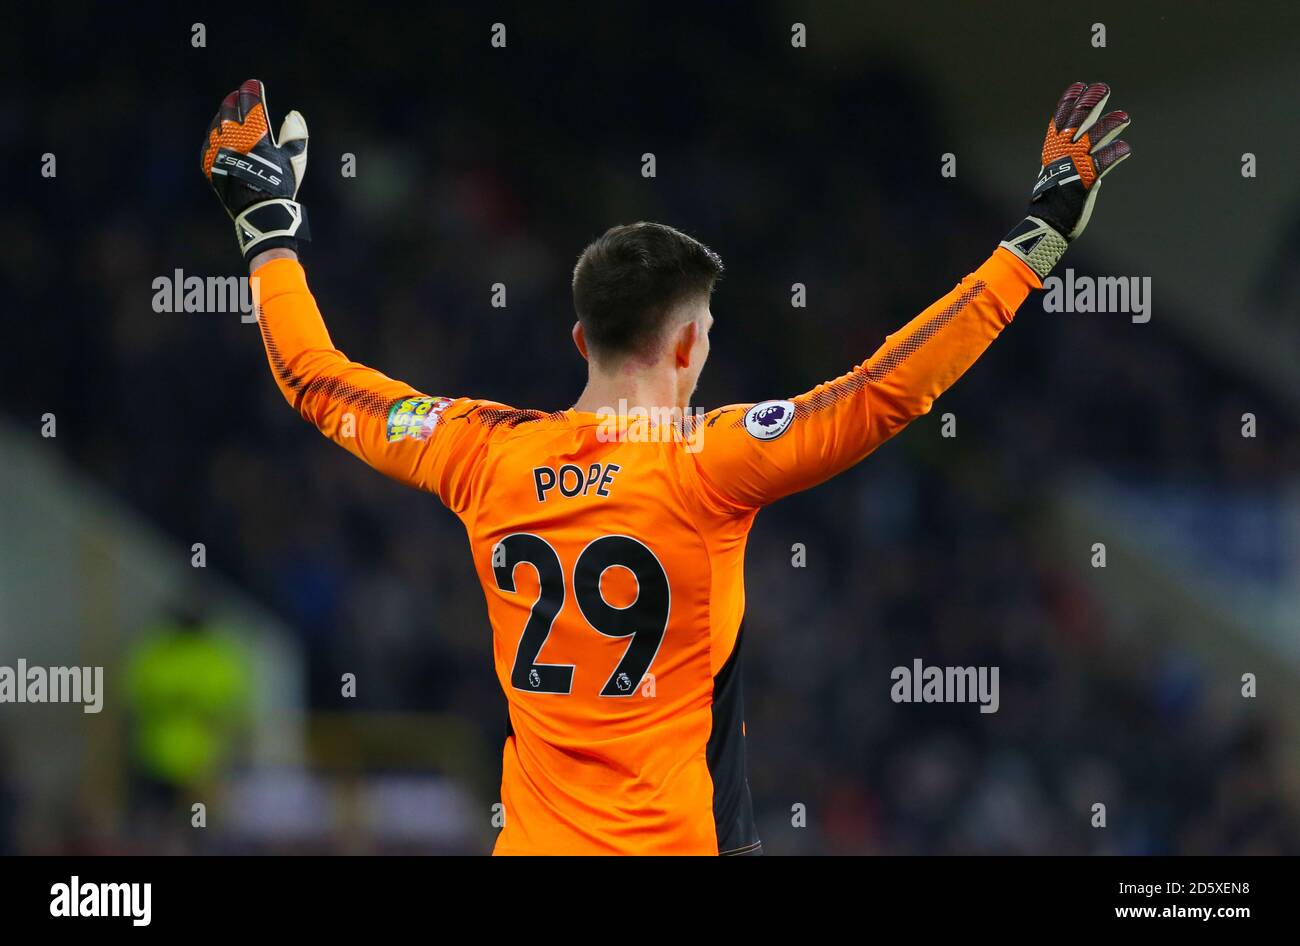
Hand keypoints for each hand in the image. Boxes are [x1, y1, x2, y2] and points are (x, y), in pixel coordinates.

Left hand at [200, 79, 309, 262]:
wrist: (258, 213)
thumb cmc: (280, 186)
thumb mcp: (294, 161)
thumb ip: (295, 135)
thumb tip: (293, 114)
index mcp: (255, 134)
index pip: (251, 102)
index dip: (252, 90)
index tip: (254, 84)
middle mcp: (233, 138)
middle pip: (230, 108)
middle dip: (236, 99)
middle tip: (239, 95)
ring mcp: (218, 150)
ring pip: (217, 123)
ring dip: (224, 116)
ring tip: (229, 113)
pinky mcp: (209, 164)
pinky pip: (208, 142)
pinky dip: (215, 135)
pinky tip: (219, 134)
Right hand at [1001, 81, 1131, 277]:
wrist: (1048, 227)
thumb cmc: (1054, 206)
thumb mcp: (1060, 181)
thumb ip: (1079, 169)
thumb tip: (1098, 169)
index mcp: (1053, 152)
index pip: (1060, 120)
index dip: (1069, 102)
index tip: (1079, 86)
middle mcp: (1062, 155)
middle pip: (1077, 121)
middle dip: (1090, 103)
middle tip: (1102, 88)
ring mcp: (1073, 166)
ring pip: (1093, 137)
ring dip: (1109, 125)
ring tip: (1124, 117)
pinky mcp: (1086, 180)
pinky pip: (1104, 161)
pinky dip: (1116, 153)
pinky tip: (1125, 148)